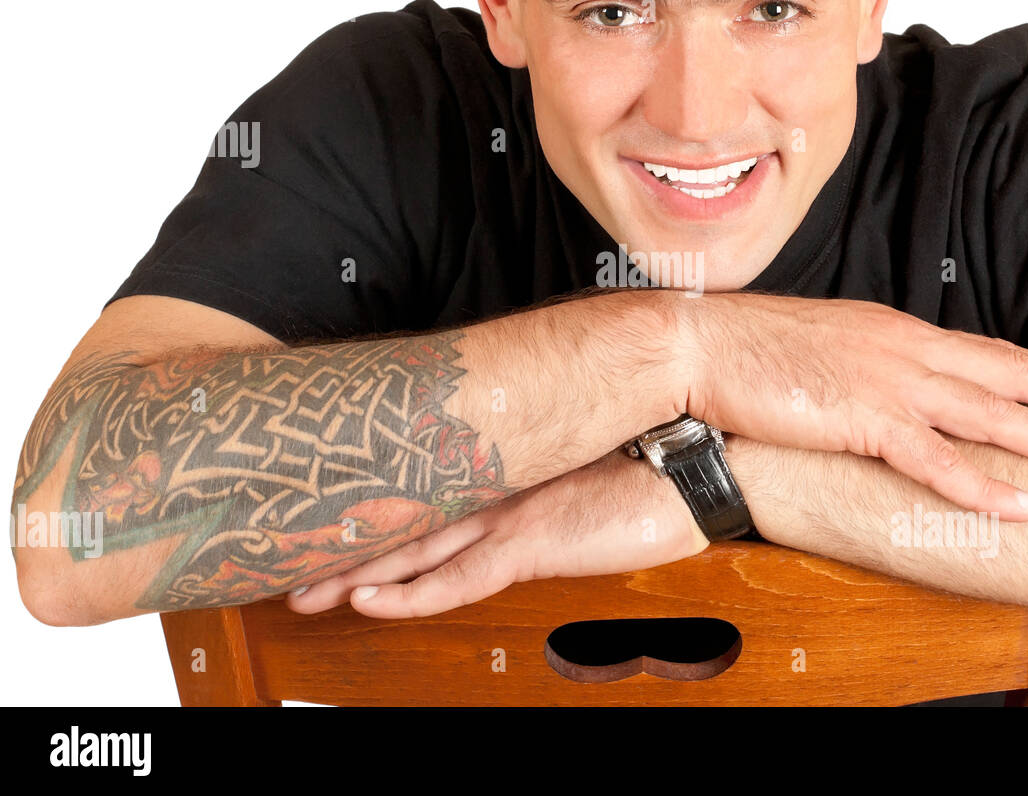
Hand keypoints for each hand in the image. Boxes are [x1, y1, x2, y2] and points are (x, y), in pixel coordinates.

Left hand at [286, 450, 709, 618]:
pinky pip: (458, 577)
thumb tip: (542, 498)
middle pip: (409, 519)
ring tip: (303, 589)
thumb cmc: (660, 469)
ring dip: (357, 570)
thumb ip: (556, 489)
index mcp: (512, 473)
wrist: (701, 463)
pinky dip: (410, 592)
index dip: (384, 512)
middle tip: (291, 555)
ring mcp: (512, 513)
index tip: (342, 522)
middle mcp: (501, 488)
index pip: (433, 496)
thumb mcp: (594, 480)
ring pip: (416, 548)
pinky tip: (368, 600)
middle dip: (348, 543)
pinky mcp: (532, 542)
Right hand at [679, 294, 1027, 519]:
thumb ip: (867, 364)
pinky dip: (980, 482)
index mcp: (897, 332)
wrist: (698, 345)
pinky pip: (932, 458)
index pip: (987, 352)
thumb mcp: (824, 346)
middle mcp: (905, 350)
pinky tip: (1020, 502)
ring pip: (989, 414)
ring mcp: (886, 382)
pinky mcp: (859, 417)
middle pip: (1009, 374)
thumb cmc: (750, 349)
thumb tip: (891, 387)